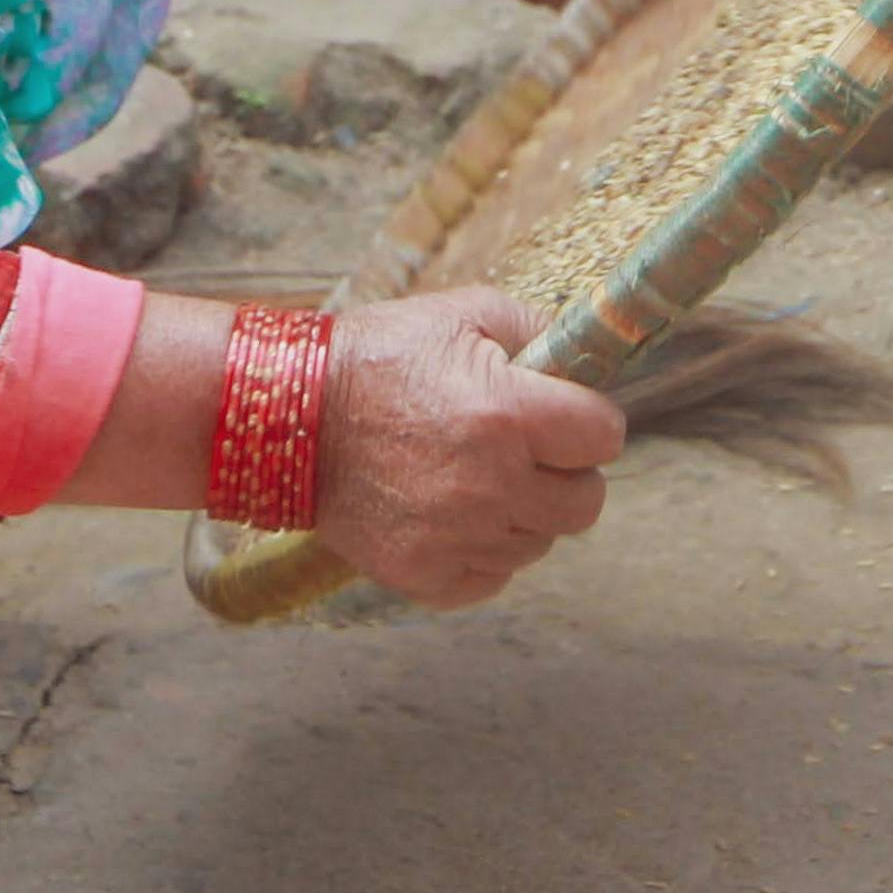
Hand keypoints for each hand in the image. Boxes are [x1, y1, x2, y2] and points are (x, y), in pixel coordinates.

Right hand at [309, 288, 623, 608]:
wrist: (287, 416)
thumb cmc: (377, 357)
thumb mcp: (461, 314)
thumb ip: (537, 329)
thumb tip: (583, 357)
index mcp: (508, 414)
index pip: (605, 437)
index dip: (589, 422)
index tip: (565, 417)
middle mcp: (492, 485)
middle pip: (586, 504)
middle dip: (567, 474)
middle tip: (529, 452)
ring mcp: (457, 537)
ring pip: (538, 542)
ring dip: (522, 513)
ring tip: (476, 477)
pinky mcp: (424, 573)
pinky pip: (491, 577)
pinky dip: (481, 552)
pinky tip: (452, 514)